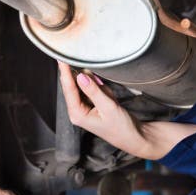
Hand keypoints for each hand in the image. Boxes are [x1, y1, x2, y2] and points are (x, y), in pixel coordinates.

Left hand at [57, 62, 195, 159]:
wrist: (134, 137)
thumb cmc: (121, 128)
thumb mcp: (109, 108)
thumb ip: (94, 92)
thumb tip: (81, 76)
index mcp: (78, 114)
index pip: (68, 89)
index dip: (65, 72)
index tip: (61, 57)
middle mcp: (78, 111)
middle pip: (73, 86)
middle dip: (80, 74)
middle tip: (82, 60)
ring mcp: (85, 107)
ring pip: (84, 86)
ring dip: (94, 83)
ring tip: (106, 94)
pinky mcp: (93, 104)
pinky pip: (93, 89)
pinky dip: (100, 87)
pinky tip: (109, 97)